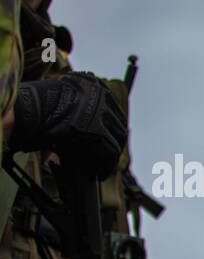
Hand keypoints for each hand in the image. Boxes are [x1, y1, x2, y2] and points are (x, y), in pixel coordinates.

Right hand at [10, 72, 126, 177]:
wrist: (30, 106)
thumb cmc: (37, 102)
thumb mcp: (61, 95)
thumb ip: (74, 101)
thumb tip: (77, 113)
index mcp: (94, 84)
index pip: (112, 106)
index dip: (112, 124)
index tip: (109, 135)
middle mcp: (101, 95)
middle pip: (118, 121)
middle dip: (116, 139)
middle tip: (110, 154)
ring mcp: (102, 112)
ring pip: (118, 137)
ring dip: (113, 153)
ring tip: (106, 166)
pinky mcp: (98, 130)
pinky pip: (110, 151)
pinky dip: (107, 164)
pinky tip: (101, 174)